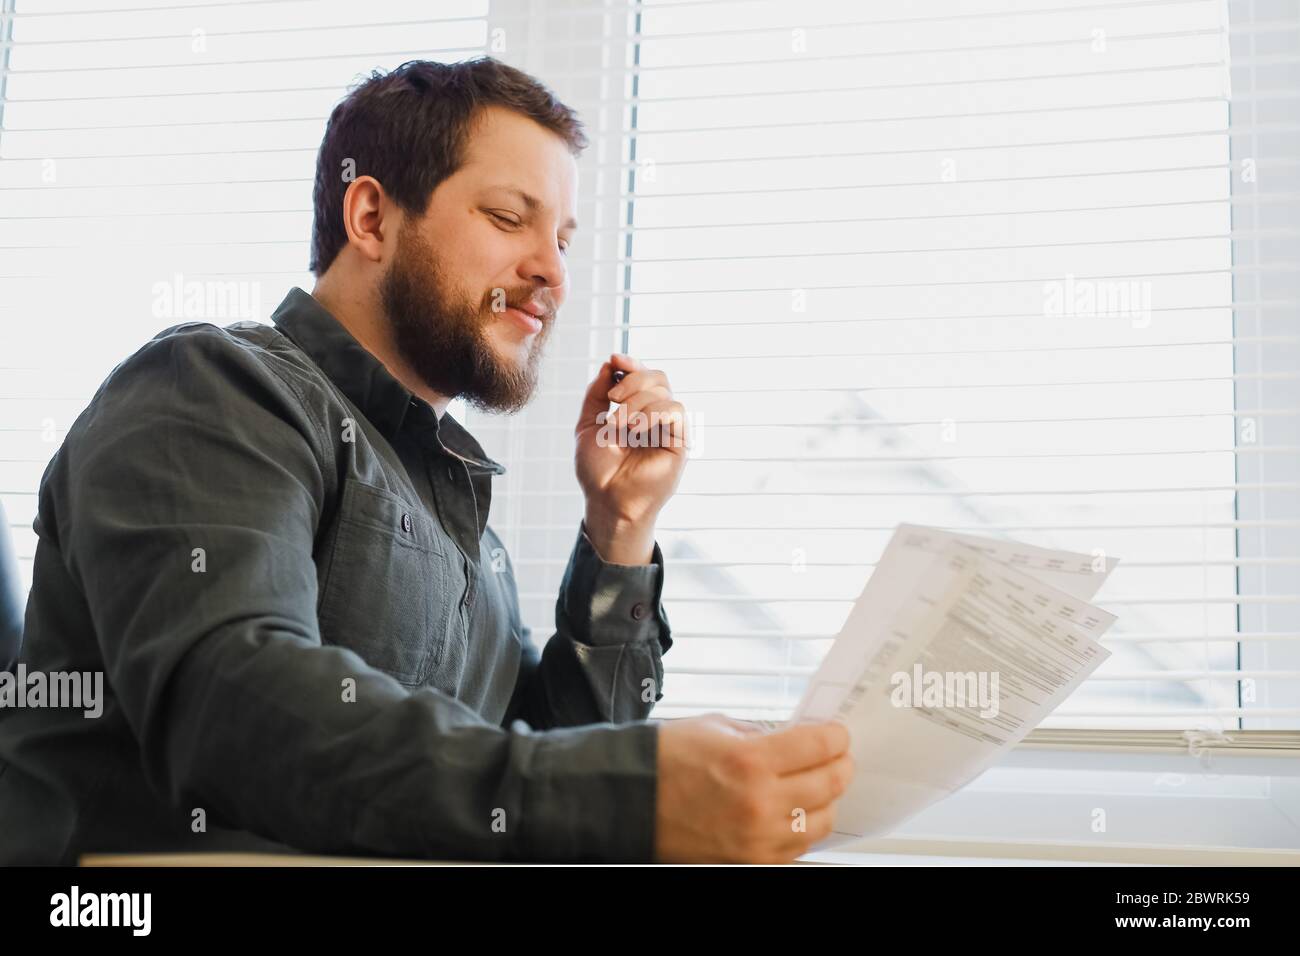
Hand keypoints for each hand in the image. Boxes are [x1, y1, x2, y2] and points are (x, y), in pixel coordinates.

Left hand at [574, 353, 687, 563]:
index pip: (643, 376)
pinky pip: (675, 411)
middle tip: (613, 398)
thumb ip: (596, 393)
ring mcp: (668, 429)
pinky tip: (635, 429)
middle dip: (633, 380)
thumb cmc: (597, 470)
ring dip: (637, 401)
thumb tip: (610, 363)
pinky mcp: (679, 443)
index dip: (632, 363)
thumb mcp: (587, 425)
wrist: (606, 500)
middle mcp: (654, 418)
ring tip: (619, 424)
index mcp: (635, 411)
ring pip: (664, 392)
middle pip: (658, 377)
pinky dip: (653, 412)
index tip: (616, 359)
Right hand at [654, 714, 853, 862]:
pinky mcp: (748, 862)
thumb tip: (795, 738)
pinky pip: (796, 849)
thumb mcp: (715, 726)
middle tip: (839, 758)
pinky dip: (804, 829)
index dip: (835, 737)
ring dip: (827, 801)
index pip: (819, 747)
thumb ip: (760, 733)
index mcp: (750, 760)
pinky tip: (799, 813)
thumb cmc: (663, 760)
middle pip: (829, 784)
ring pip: (821, 822)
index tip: (837, 734)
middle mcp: (759, 803)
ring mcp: (756, 838)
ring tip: (820, 786)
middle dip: (840, 766)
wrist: (628, 800)